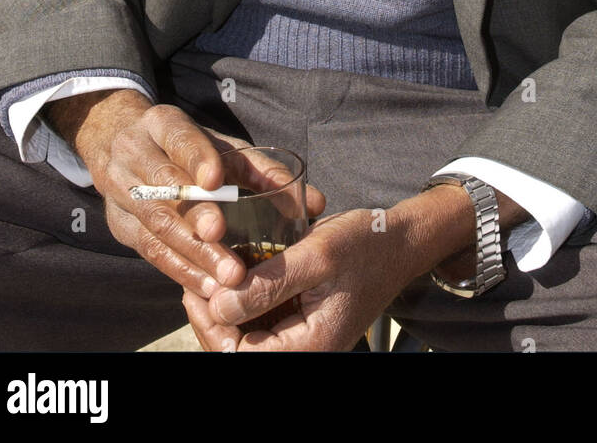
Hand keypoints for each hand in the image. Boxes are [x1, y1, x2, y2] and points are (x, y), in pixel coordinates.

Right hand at [49, 90, 325, 298]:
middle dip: (195, 215)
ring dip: (193, 253)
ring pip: (156, 224)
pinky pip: (151, 252)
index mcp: (162, 123)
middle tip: (224, 239)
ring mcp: (122, 192)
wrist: (121, 144)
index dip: (196, 159)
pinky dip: (181, 270)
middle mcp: (135, 154)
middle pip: (164, 187)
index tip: (215, 179)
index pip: (179, 138)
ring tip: (227, 277)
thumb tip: (317, 202)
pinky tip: (207, 287)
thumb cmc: (187, 147)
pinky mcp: (121, 226)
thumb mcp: (220, 146)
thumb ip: (264, 170)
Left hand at [183, 206, 417, 352]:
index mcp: (311, 346)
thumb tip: (221, 306)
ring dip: (228, 310)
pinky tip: (235, 274)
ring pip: (249, 337)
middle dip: (215, 318)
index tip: (199, 289)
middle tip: (197, 281)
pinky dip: (246, 302)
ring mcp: (303, 338)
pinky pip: (263, 322)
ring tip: (211, 275)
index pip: (242, 355)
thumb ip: (269, 284)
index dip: (213, 326)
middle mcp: (306, 349)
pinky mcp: (301, 322)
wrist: (399, 240)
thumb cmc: (366, 245)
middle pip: (241, 350)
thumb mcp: (317, 256)